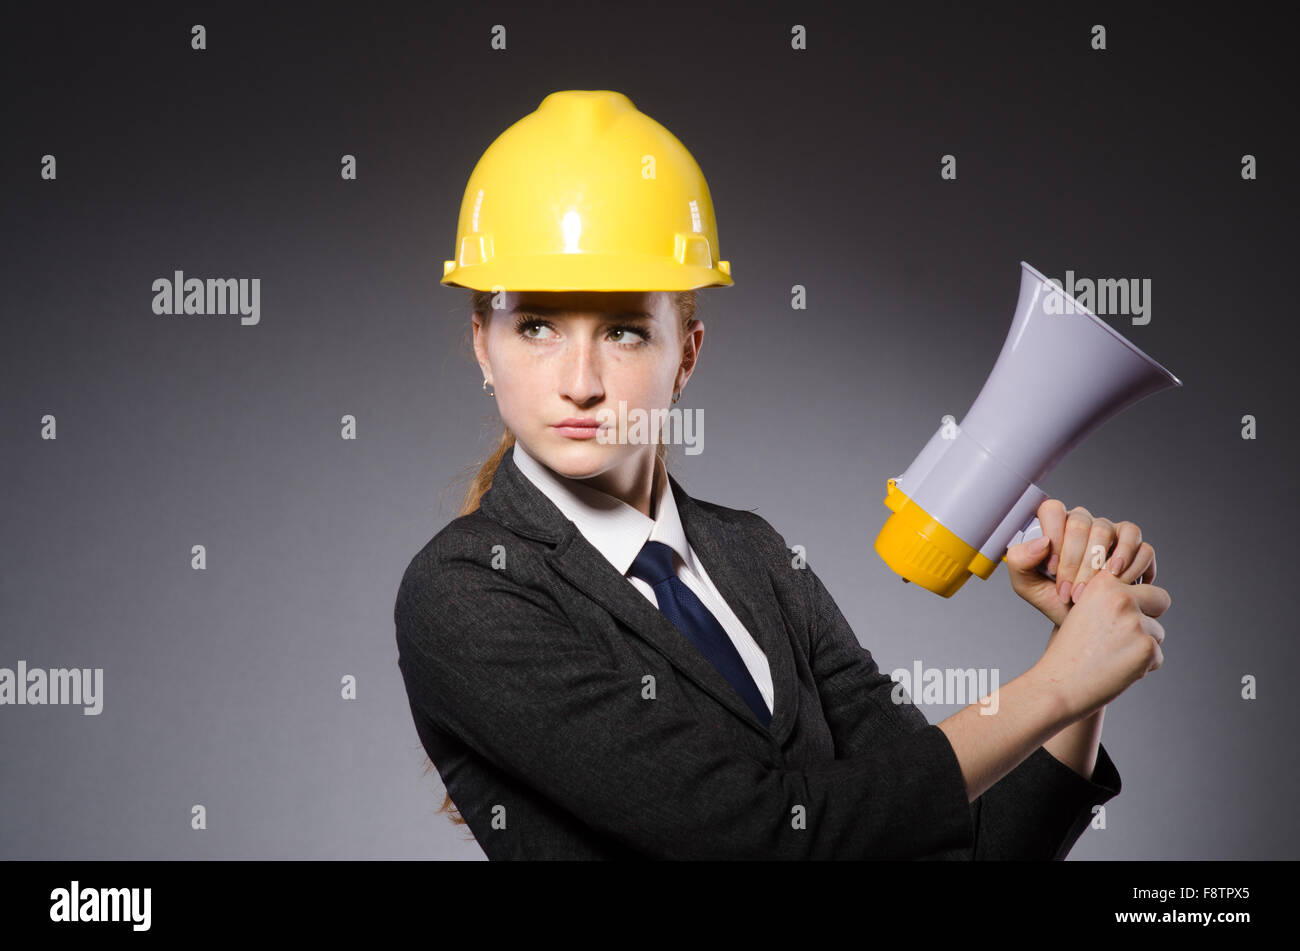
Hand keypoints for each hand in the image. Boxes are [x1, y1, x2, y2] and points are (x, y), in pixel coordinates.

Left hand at [1005, 499, 1156, 626]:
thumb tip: (1041, 543)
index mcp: (1055, 525)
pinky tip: (1118, 580)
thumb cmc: (1054, 598)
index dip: (1052, 537)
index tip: (1052, 569)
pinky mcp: (1136, 547)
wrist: (1083, 621)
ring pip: (1107, 530)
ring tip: (1094, 588)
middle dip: (1074, 561)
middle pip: (1080, 522)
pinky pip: (1140, 545)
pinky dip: (1130, 563)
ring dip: (1098, 564)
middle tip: (1071, 591)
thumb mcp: (1027, 585)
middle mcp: (1083, 523)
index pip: (1052, 510)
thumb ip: (1021, 561)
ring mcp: (1111, 532)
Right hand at [1031, 569, 1170, 719]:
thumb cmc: (1067, 651)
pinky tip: (1115, 670)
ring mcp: (1136, 623)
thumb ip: (1107, 599)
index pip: (1138, 580)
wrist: (1059, 685)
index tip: (1118, 612)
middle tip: (1126, 637)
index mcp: (1102, 584)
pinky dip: (1141, 667)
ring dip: (1141, 646)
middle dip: (1151, 617)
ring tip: (1110, 657)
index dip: (1134, 596)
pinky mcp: (1148, 649)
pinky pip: (1157, 656)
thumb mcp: (1081, 612)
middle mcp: (1121, 598)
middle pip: (1161, 599)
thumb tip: (1137, 594)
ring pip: (1157, 632)